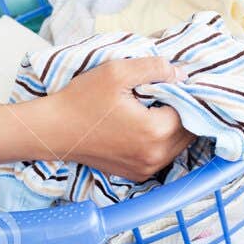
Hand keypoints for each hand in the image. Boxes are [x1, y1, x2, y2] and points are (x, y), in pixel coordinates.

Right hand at [36, 56, 192, 183]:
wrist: (52, 131)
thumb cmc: (81, 100)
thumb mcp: (117, 72)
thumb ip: (155, 68)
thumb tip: (182, 73)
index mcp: (155, 132)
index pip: (190, 110)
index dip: (185, 93)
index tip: (174, 81)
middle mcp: (155, 157)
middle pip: (189, 132)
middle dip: (184, 111)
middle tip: (168, 92)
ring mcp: (146, 169)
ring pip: (178, 145)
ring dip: (174, 126)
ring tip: (157, 106)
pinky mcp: (137, 174)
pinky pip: (163, 155)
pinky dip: (162, 140)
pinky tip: (147, 123)